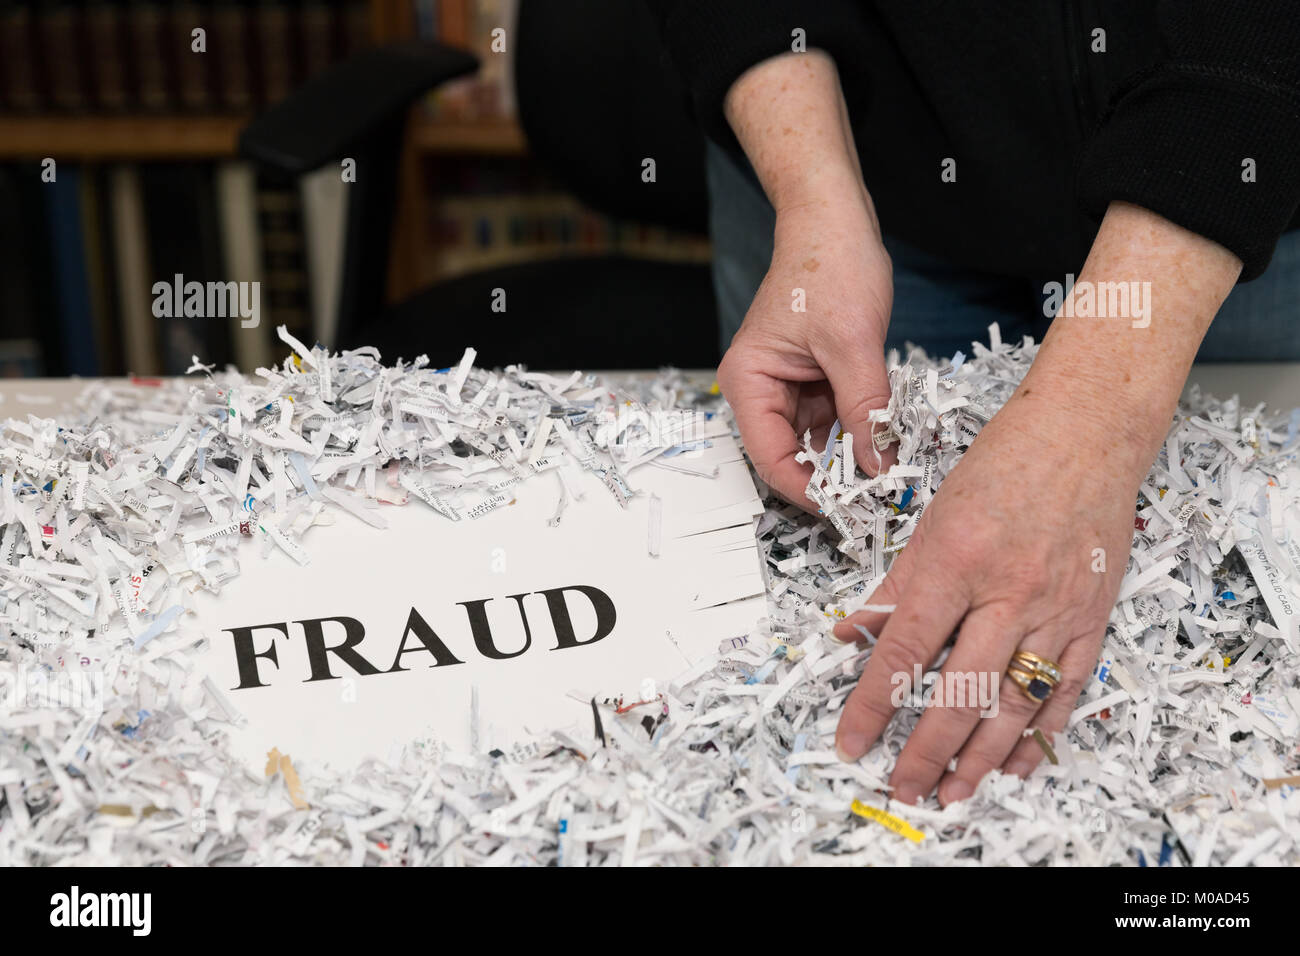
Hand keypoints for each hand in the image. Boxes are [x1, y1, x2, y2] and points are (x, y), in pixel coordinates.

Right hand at [717, 196, 895, 507]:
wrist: (836, 222)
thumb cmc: (828, 265)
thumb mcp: (853, 345)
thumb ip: (865, 409)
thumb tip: (878, 465)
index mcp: (749, 381)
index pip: (770, 457)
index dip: (808, 489)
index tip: (847, 509)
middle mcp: (763, 389)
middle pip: (792, 455)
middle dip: (833, 477)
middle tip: (874, 497)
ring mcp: (791, 387)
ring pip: (820, 442)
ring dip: (852, 457)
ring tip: (887, 472)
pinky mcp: (817, 381)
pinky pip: (838, 421)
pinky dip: (861, 432)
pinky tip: (886, 441)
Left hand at [829, 200, 1243, 805]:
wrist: (1087, 434)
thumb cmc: (1005, 463)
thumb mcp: (933, 518)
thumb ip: (895, 585)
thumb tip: (852, 634)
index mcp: (955, 562)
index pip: (903, 652)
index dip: (872, 705)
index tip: (851, 741)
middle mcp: (1008, 593)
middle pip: (960, 694)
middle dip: (925, 751)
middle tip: (902, 787)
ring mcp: (1056, 609)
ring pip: (1013, 705)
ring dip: (980, 758)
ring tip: (952, 792)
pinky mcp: (1092, 617)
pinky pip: (1065, 689)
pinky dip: (1040, 732)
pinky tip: (1016, 761)